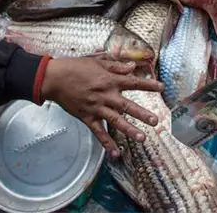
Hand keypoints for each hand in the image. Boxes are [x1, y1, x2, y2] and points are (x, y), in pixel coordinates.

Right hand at [40, 58, 163, 157]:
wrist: (55, 78)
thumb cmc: (75, 67)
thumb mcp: (97, 61)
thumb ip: (116, 65)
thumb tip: (133, 67)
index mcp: (109, 79)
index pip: (133, 82)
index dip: (148, 84)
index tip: (161, 88)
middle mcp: (106, 95)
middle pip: (127, 105)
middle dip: (142, 113)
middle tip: (155, 121)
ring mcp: (97, 108)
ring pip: (116, 121)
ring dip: (129, 130)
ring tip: (142, 138)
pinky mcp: (87, 117)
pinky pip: (98, 132)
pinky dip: (107, 144)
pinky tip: (116, 154)